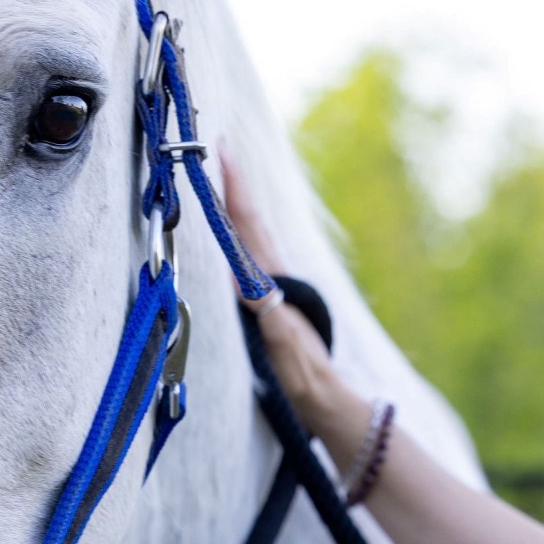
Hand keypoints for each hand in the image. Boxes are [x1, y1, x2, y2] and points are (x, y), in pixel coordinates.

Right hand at [220, 153, 366, 456]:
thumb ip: (265, 312)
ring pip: (252, 233)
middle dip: (235, 183)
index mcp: (272, 281)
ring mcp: (273, 285)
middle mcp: (273, 276)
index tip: (223, 151)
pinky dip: (238, 230)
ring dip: (237, 202)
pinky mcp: (270, 298)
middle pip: (251, 220)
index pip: (248, 226)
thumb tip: (243, 280)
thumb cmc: (300, 375)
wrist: (323, 397)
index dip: (234, 189)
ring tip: (224, 174)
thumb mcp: (281, 345)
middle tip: (220, 146)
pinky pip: (250, 252)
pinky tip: (233, 229)